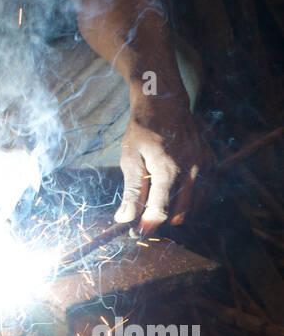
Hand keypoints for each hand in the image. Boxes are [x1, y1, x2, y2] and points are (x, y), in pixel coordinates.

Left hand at [115, 92, 212, 233]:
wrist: (165, 103)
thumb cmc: (143, 130)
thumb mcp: (130, 157)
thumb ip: (131, 190)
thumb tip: (124, 218)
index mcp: (167, 170)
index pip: (160, 210)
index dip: (149, 224)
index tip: (140, 232)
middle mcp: (190, 170)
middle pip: (181, 212)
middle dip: (164, 220)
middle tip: (149, 220)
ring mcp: (204, 165)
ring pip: (197, 204)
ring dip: (181, 212)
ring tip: (164, 209)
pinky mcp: (210, 161)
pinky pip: (207, 190)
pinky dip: (195, 199)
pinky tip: (182, 198)